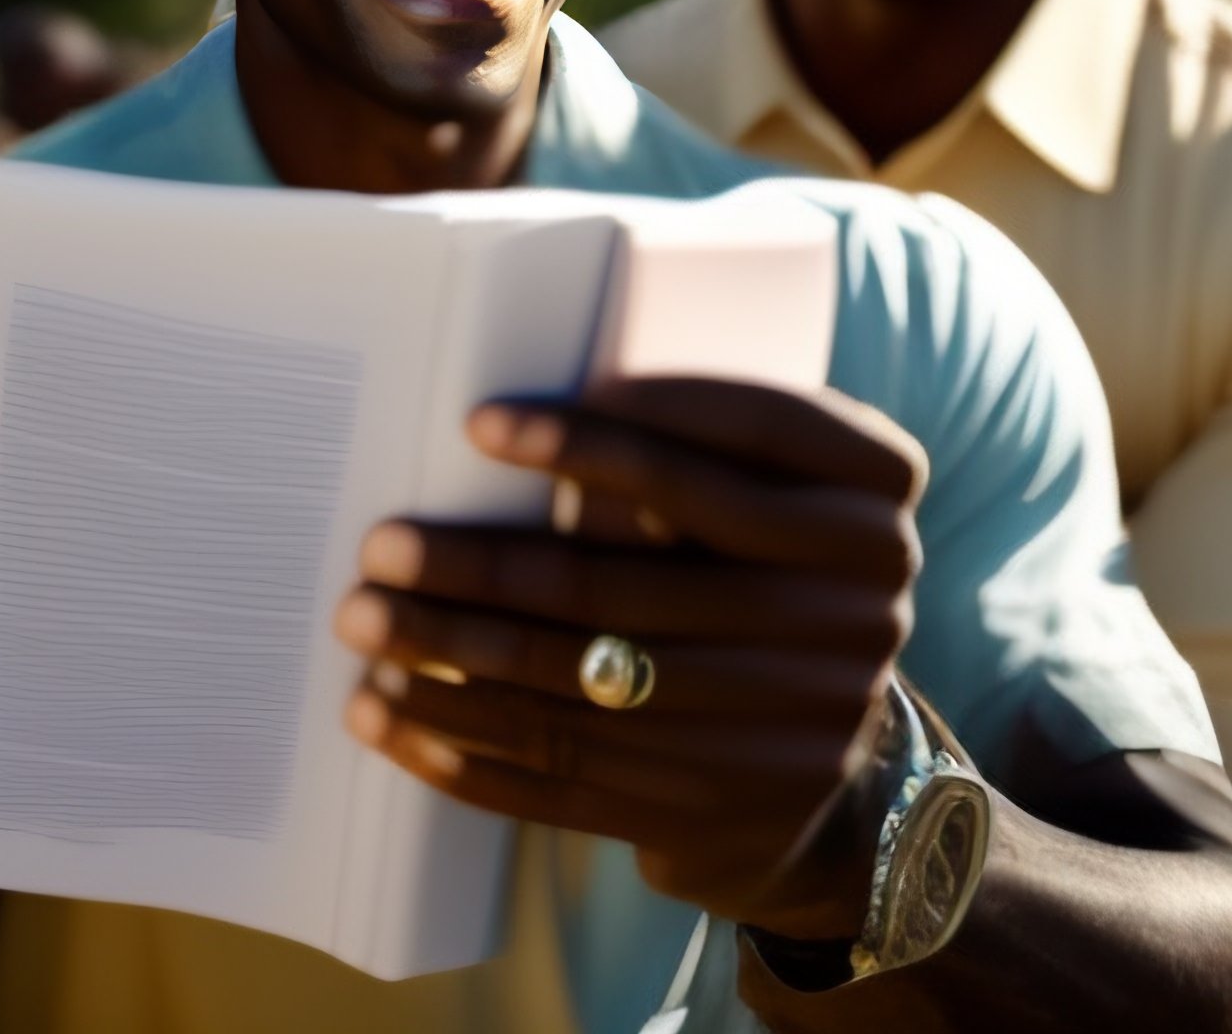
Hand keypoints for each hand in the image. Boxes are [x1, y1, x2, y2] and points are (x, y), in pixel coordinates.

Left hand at [331, 376, 927, 938]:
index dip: (598, 436)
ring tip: (362, 623)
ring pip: (583, 682)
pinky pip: (571, 777)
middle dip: (484, 562)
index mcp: (869, 505)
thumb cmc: (751, 583)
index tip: (478, 424)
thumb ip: (685, 460)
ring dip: (453, 654)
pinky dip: (465, 748)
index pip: (732, 446)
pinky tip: (387, 719)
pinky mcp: (730, 807)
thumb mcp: (762, 509)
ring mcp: (799, 722)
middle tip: (382, 546)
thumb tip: (500, 437)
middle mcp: (855, 611)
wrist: (829, 783)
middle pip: (626, 579)